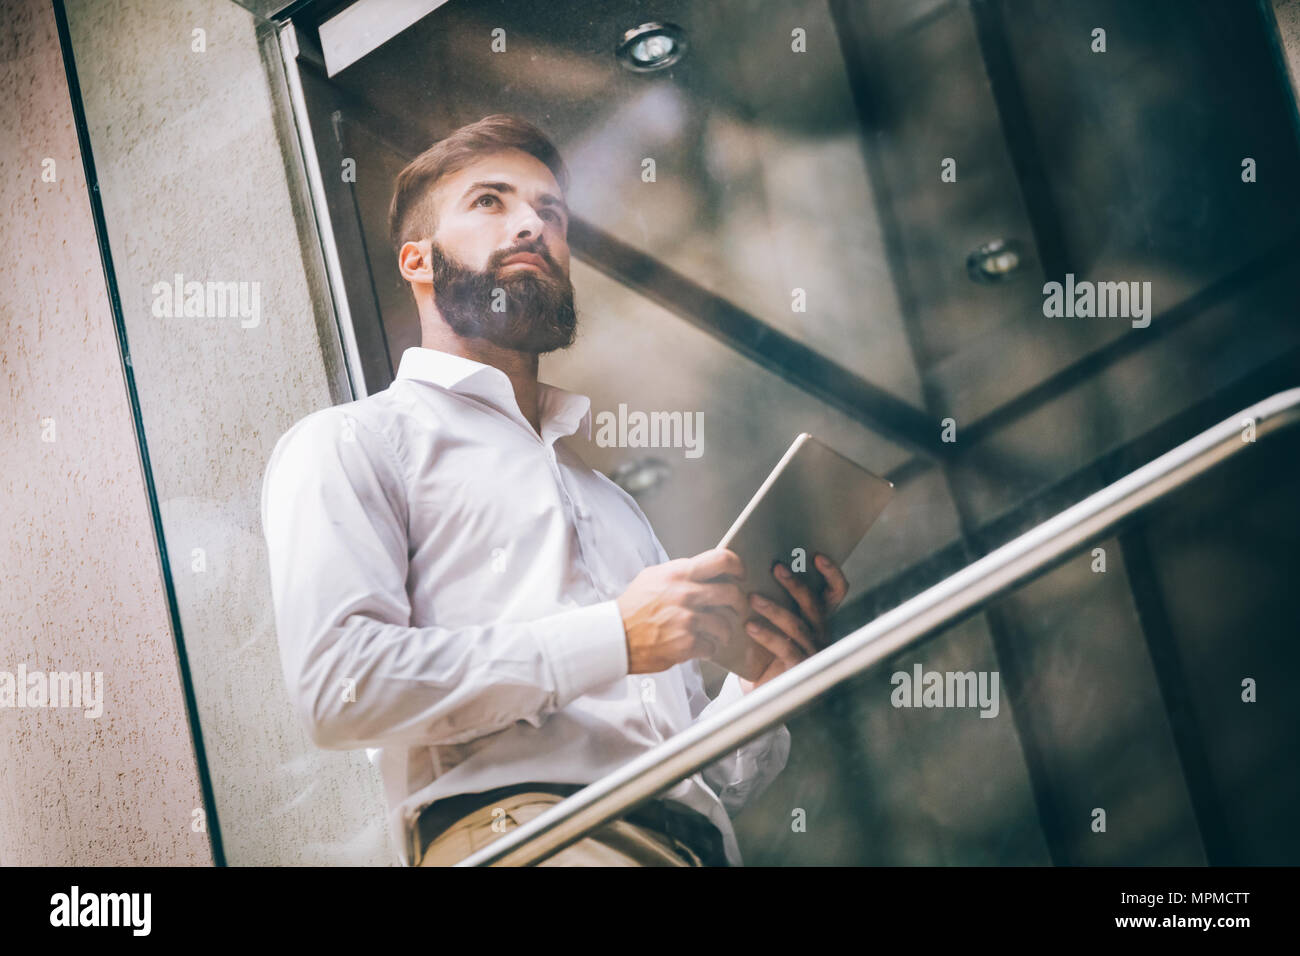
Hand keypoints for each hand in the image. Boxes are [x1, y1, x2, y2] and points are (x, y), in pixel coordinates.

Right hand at [617, 547, 747, 673]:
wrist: (615, 637)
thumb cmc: (633, 608)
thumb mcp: (654, 577)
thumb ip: (681, 573)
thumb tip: (704, 570)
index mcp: (678, 573)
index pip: (722, 559)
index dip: (738, 567)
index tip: (740, 576)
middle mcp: (685, 593)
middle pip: (732, 593)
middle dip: (737, 604)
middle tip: (734, 610)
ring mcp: (687, 619)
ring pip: (726, 623)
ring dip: (724, 631)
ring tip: (716, 633)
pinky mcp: (686, 643)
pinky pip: (712, 646)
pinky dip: (709, 648)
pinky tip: (700, 646)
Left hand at [739, 553, 848, 692]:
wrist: (759, 691)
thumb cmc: (763, 652)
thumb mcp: (770, 623)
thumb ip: (769, 600)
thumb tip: (751, 570)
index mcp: (816, 619)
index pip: (835, 592)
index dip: (831, 574)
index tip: (817, 555)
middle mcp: (820, 634)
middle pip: (814, 605)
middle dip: (796, 585)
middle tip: (777, 568)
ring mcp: (812, 653)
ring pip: (797, 625)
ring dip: (773, 608)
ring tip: (752, 597)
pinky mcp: (798, 669)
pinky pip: (784, 648)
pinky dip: (766, 635)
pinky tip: (749, 626)